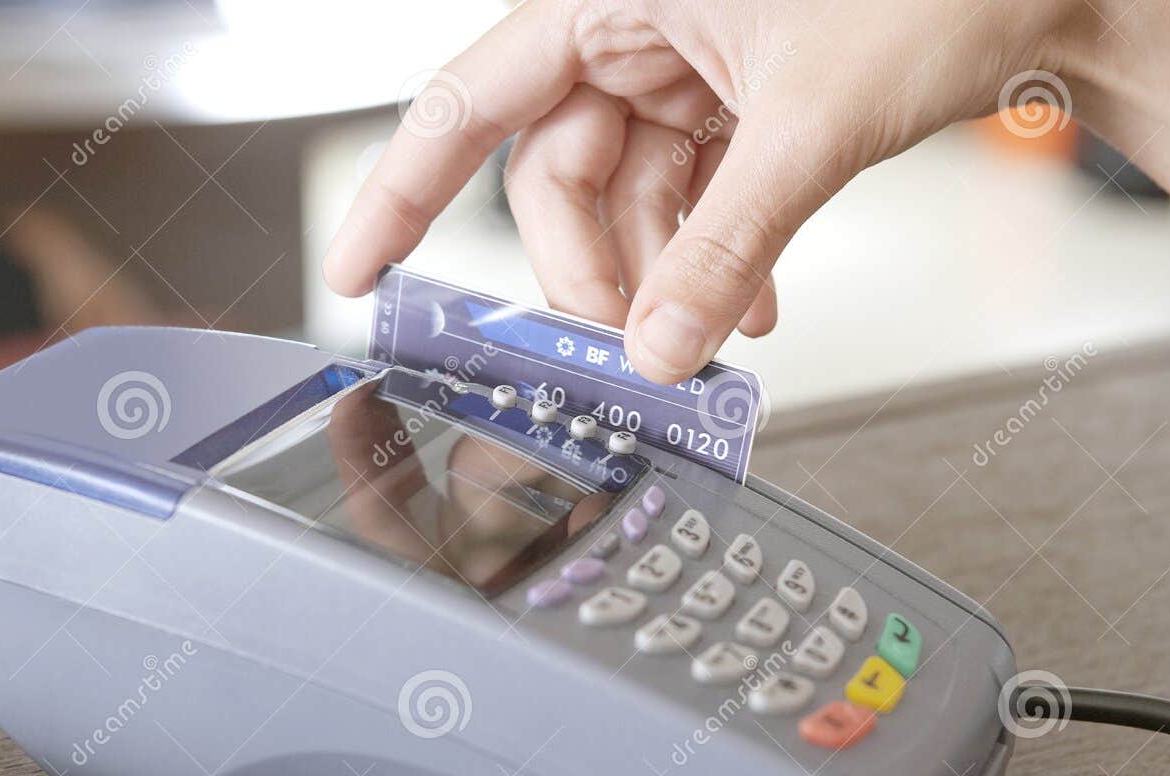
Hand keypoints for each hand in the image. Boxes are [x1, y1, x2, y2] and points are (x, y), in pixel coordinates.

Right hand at [324, 0, 1085, 382]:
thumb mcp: (811, 125)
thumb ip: (725, 247)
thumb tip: (659, 348)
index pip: (467, 99)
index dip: (401, 191)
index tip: (357, 270)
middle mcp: (634, 16)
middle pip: (555, 171)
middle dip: (595, 270)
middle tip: (630, 346)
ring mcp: (684, 56)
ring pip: (625, 193)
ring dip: (664, 275)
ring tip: (717, 331)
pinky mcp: (733, 91)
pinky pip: (688, 190)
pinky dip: (711, 252)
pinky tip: (751, 302)